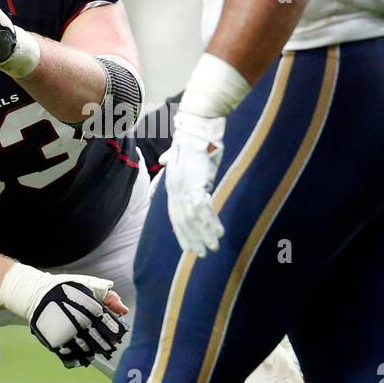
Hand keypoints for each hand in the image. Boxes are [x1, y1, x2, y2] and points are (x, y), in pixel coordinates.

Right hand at [0, 263, 127, 367]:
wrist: (36, 294)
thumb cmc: (65, 288)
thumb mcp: (89, 285)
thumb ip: (109, 297)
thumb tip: (124, 310)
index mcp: (93, 310)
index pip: (113, 328)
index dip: (117, 333)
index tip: (117, 334)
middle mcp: (82, 325)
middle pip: (102, 343)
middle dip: (107, 345)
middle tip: (107, 345)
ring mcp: (69, 336)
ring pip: (88, 352)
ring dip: (93, 352)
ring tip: (92, 349)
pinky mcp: (56, 344)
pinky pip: (71, 358)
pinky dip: (78, 360)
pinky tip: (80, 357)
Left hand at [165, 108, 224, 256]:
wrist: (196, 128)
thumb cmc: (190, 139)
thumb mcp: (179, 152)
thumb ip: (170, 158)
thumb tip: (164, 159)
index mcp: (171, 185)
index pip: (174, 216)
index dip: (181, 233)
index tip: (189, 247)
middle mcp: (175, 190)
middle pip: (182, 221)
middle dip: (192, 239)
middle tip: (202, 254)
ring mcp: (184, 188)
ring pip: (192, 219)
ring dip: (204, 234)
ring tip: (214, 247)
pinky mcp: (196, 184)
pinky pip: (203, 209)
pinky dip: (211, 222)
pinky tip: (219, 232)